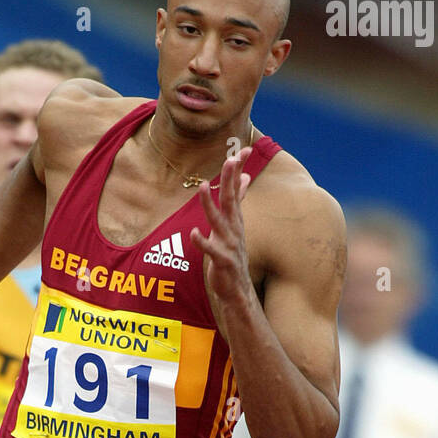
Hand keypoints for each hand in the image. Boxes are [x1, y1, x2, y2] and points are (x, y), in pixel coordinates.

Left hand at [190, 150, 253, 307]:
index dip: (239, 170)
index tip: (244, 149)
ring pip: (218, 221)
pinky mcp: (222, 261)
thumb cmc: (232, 253)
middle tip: (230, 159)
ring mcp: (228, 244)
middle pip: (230, 200)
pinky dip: (202, 242)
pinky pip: (211, 250)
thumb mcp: (235, 224)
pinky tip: (193, 234)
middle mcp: (233, 228)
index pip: (236, 189)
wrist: (237, 288)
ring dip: (209, 205)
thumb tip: (244, 177)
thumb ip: (238, 200)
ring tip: (201, 188)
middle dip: (229, 179)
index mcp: (235, 219)